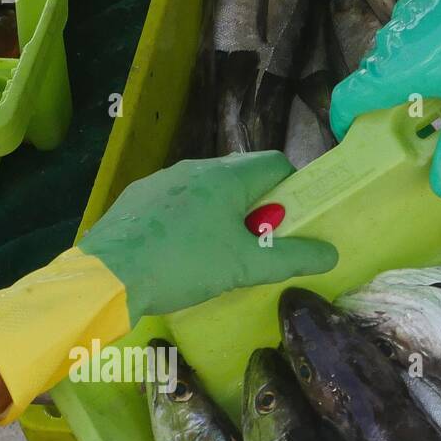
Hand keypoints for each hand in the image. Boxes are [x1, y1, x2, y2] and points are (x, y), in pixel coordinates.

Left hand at [80, 153, 337, 322]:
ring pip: (209, 191)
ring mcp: (162, 181)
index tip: (293, 224)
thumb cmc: (184, 264)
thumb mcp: (246, 267)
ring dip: (226, 216)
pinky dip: (193, 222)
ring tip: (223, 255)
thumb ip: (292, 259)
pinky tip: (186, 255)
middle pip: (243, 177)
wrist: (109, 276)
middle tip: (262, 247)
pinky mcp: (138, 199)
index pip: (276, 164)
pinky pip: (179, 203)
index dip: (293, 191)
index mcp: (226, 177)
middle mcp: (194, 168)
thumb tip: (330, 253)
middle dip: (260, 208)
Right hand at [330, 0, 440, 201]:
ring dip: (410, 73)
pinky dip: (427, 45)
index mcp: (391, 72)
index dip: (343, 120)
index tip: (351, 135)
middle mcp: (389, 41)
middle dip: (387, 102)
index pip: (348, 98)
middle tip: (411, 121)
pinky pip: (416, 28)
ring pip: (397, 51)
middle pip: (375, 77)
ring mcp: (405, 13)